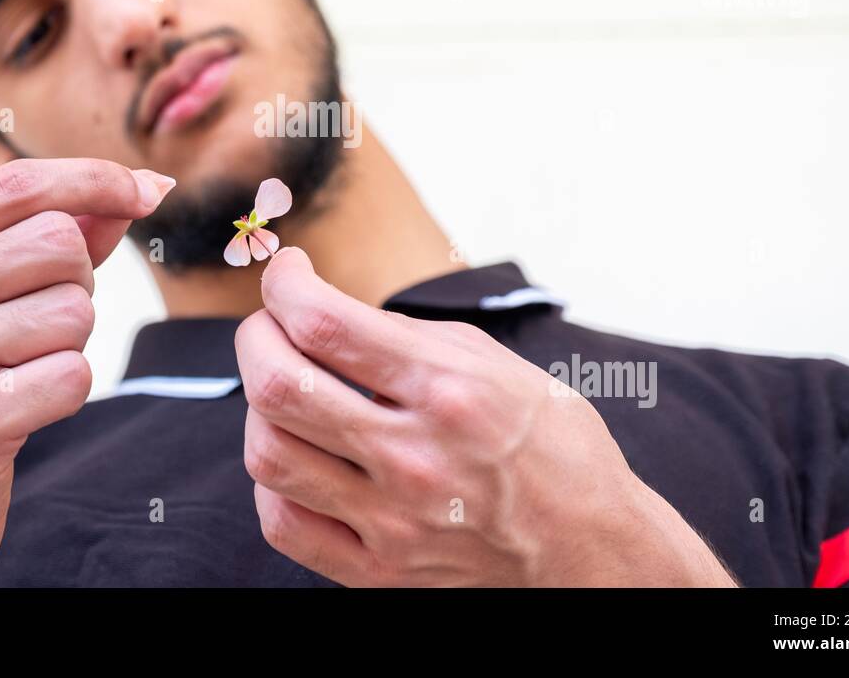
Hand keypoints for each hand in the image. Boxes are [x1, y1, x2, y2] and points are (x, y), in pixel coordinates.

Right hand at [0, 158, 173, 586]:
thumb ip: (50, 236)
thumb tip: (136, 190)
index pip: (20, 182)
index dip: (96, 179)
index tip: (147, 190)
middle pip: (62, 244)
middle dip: (77, 285)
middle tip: (34, 329)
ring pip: (77, 311)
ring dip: (69, 345)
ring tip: (17, 371)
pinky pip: (75, 376)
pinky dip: (65, 393)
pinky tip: (21, 410)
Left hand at [234, 247, 737, 586]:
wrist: (592, 549)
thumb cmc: (550, 445)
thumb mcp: (494, 364)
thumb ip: (404, 338)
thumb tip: (324, 315)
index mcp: (448, 390)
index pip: (324, 324)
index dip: (284, 286)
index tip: (286, 275)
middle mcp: (415, 457)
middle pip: (278, 385)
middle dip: (256, 337)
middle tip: (270, 326)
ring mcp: (393, 522)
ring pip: (269, 453)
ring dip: (259, 407)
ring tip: (285, 392)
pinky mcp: (380, 572)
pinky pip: (284, 523)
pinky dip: (274, 481)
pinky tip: (300, 456)